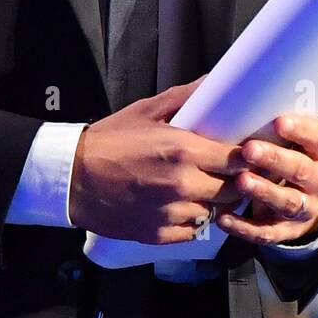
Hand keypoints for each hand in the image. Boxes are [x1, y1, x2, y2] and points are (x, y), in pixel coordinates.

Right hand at [68, 77, 247, 242]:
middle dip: (236, 181)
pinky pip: (194, 230)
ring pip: (215, 212)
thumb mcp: (146, 112)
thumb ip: (185, 97)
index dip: (246, 158)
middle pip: (234, 189)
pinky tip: (182, 205)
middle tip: (228, 172)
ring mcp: (172, 213)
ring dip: (214, 201)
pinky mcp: (160, 235)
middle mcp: (183, 184)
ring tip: (203, 188)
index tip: (244, 154)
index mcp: (183, 150)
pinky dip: (193, 219)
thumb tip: (213, 81)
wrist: (72, 177)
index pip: (238, 159)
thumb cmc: (109, 140)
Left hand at [215, 114, 317, 246]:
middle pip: (302, 170)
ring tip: (240, 181)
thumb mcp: (285, 137)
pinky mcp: (287, 231)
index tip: (278, 121)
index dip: (301, 131)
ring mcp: (306, 208)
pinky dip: (245, 227)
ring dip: (264, 191)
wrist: (298, 197)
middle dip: (275, 159)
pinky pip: (267, 232)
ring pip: (288, 202)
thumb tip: (235, 89)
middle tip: (248, 149)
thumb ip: (269, 120)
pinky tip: (223, 218)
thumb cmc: (281, 153)